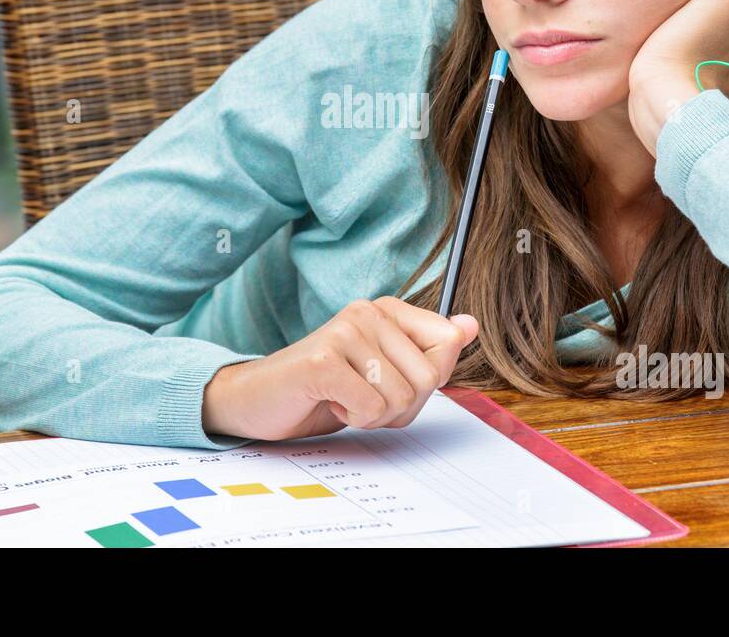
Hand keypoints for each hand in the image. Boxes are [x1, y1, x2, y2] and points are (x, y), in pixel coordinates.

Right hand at [201, 297, 478, 441]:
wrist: (258, 400)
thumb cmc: (325, 389)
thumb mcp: (385, 372)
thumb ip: (428, 351)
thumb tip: (470, 325)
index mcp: (387, 309)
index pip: (448, 344)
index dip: (426, 381)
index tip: (389, 381)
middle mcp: (367, 312)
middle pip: (428, 377)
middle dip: (400, 405)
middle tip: (362, 397)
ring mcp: (343, 332)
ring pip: (400, 396)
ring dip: (373, 414)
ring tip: (343, 398)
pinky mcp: (322, 360)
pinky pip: (370, 406)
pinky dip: (353, 417)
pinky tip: (329, 401)